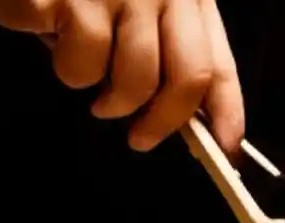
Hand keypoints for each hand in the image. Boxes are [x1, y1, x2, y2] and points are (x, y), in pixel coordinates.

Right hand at [0, 0, 244, 153]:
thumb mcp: (135, 6)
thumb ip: (163, 48)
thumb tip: (179, 115)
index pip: (219, 63)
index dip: (228, 112)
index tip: (226, 147)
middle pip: (190, 78)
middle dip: (166, 121)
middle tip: (141, 139)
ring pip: (136, 82)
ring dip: (111, 100)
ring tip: (90, 80)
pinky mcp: (77, 2)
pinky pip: (83, 68)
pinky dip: (68, 68)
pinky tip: (56, 39)